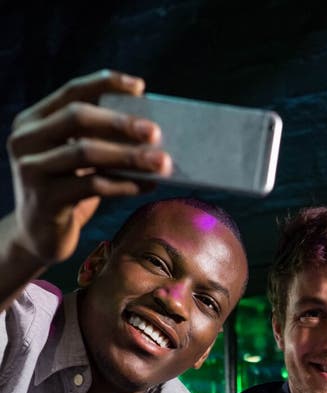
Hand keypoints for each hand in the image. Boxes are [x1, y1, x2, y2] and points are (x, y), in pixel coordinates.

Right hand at [7, 69, 171, 267]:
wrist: (38, 237)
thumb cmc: (66, 192)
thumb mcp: (76, 160)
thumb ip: (97, 138)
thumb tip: (148, 128)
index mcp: (33, 121)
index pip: (71, 92)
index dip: (105, 83)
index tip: (140, 87)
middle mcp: (25, 140)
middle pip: (77, 118)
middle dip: (120, 123)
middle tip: (156, 132)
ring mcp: (31, 169)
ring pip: (85, 152)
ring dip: (129, 156)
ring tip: (162, 162)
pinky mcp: (45, 199)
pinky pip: (92, 186)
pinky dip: (124, 184)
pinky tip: (147, 185)